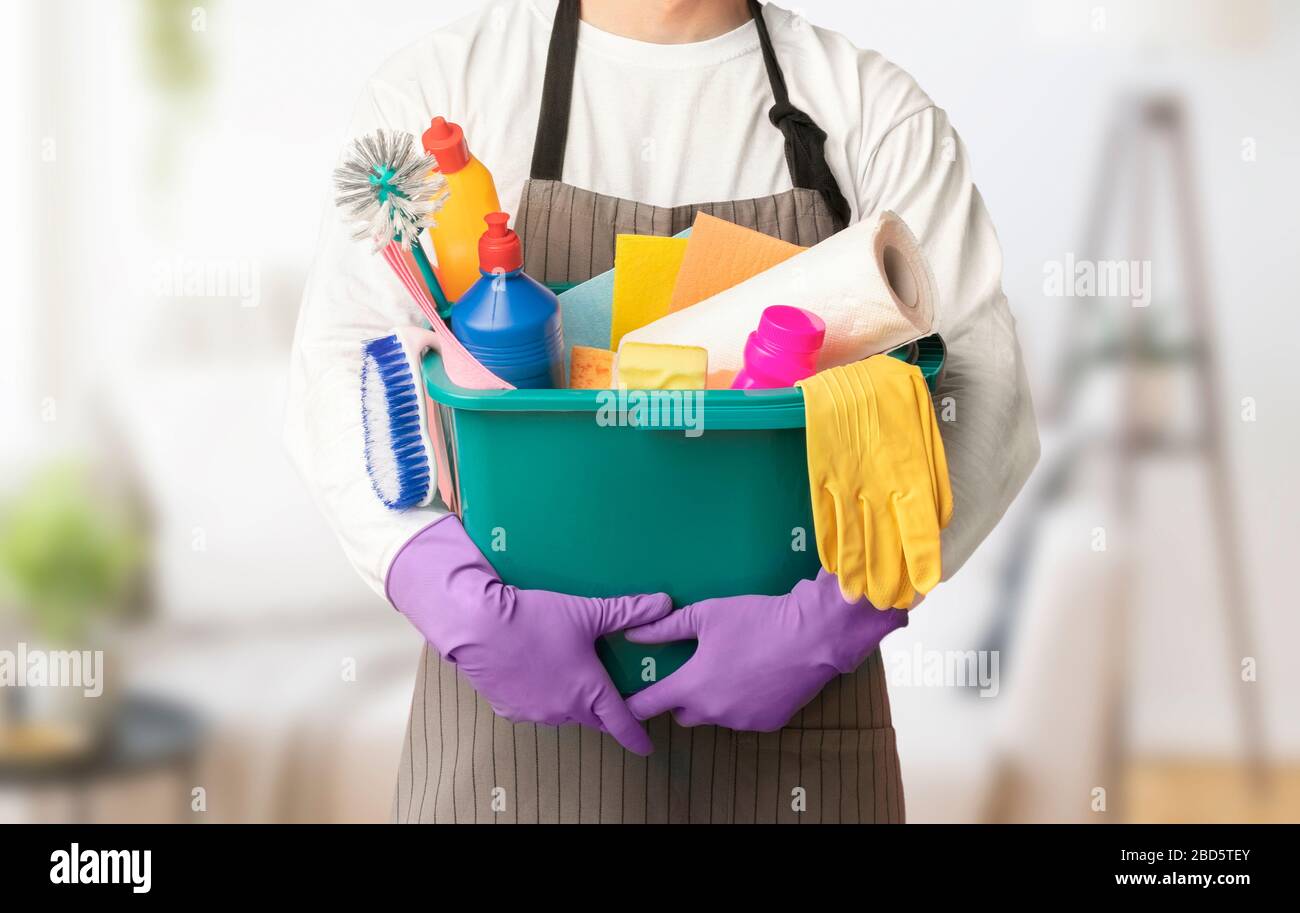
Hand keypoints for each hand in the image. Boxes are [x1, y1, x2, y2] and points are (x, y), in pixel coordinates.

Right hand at [386, 516, 671, 754]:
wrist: (480, 625)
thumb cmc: (538, 619)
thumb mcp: (588, 613)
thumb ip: (628, 611)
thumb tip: (665, 603)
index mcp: (589, 691)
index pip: (621, 723)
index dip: (636, 736)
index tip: (646, 746)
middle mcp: (564, 710)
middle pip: (592, 718)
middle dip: (604, 713)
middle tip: (610, 701)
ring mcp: (535, 714)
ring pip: (563, 714)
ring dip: (571, 702)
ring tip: (569, 677)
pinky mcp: (509, 711)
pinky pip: (535, 709)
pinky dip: (542, 697)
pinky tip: (536, 676)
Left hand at [625, 571, 906, 730]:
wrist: (813, 636)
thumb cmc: (755, 620)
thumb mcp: (706, 616)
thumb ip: (665, 628)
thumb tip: (632, 635)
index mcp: (691, 687)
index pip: (647, 706)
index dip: (632, 704)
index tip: (624, 704)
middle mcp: (712, 712)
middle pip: (682, 714)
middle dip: (681, 697)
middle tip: (693, 669)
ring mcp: (741, 722)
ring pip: (715, 715)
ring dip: (714, 699)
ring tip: (732, 667)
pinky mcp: (767, 724)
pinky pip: (742, 716)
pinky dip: (742, 702)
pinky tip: (757, 677)